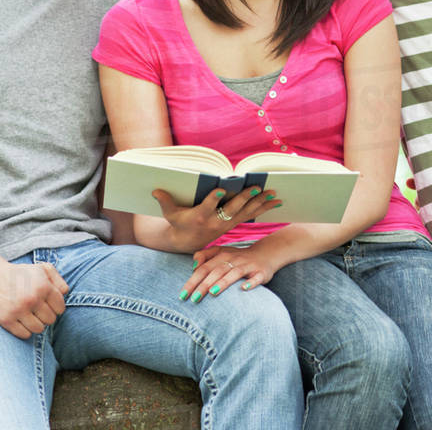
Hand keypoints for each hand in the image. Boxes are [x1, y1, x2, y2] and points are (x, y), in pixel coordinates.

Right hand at [0, 260, 68, 339]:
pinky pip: (24, 335)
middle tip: (38, 310)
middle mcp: (32, 299)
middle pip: (50, 320)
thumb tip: (65, 294)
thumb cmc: (20, 274)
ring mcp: (18, 310)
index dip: (56, 308)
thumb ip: (58, 280)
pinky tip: (21, 321)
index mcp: (43, 286)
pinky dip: (25, 331)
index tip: (49, 305)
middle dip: (46, 316)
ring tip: (30, 316)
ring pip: (39, 329)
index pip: (60, 308)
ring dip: (36, 324)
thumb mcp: (41, 269)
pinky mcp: (6, 320)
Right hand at [153, 186, 280, 252]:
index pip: (208, 206)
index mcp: (200, 216)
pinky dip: (264, 208)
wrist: (188, 242)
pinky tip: (276, 202)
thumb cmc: (179, 224)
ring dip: (261, 203)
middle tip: (257, 189)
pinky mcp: (234, 223)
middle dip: (245, 199)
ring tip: (274, 194)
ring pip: (246, 212)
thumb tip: (155, 190)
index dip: (215, 198)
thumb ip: (165, 201)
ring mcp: (227, 223)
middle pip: (232, 209)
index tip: (222, 189)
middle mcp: (216, 221)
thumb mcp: (170, 214)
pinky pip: (251, 215)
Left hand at [178, 245, 279, 303]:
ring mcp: (248, 266)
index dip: (193, 281)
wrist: (266, 253)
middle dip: (204, 285)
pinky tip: (243, 289)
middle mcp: (234, 260)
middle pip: (216, 271)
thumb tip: (193, 266)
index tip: (182, 295)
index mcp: (222, 255)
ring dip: (224, 282)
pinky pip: (256, 278)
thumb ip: (205, 256)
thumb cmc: (238, 258)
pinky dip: (251, 283)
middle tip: (193, 299)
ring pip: (234, 273)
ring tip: (213, 292)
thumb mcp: (221, 253)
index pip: (204, 268)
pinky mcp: (261, 272)